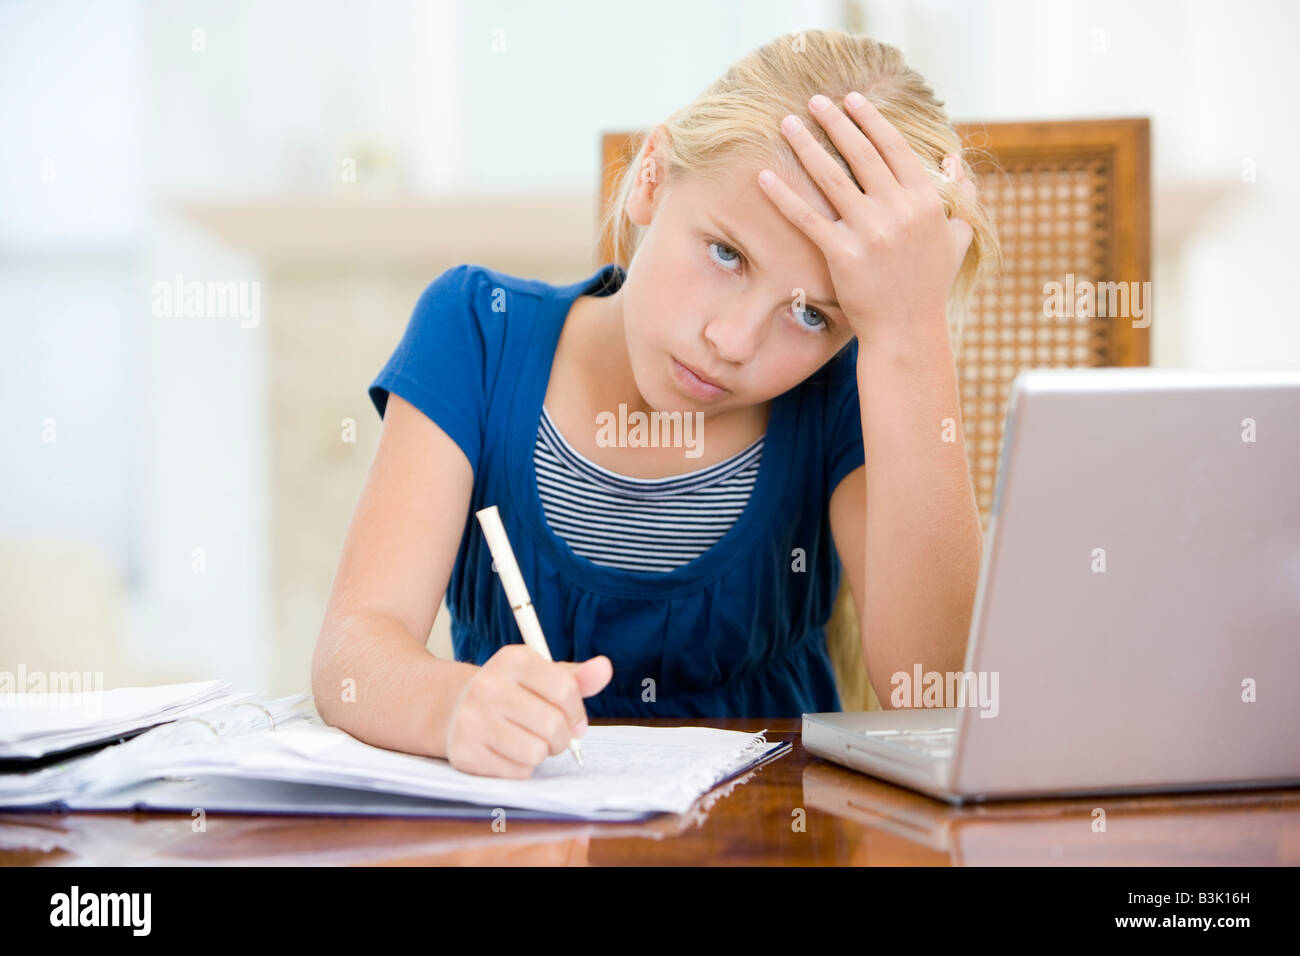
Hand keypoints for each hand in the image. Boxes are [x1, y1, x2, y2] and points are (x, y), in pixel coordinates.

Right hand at [445, 644, 611, 777]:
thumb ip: (577, 677)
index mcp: (512, 659)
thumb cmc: (512, 692)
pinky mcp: (465, 752)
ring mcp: (472, 719)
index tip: (575, 720)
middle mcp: (487, 685)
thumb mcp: (542, 676)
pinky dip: (523, 767)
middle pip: (553, 724)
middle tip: (554, 735)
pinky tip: (510, 751)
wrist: (455, 707)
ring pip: (536, 751)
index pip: (565, 688)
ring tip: (531, 741)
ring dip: (542, 752)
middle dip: (563, 737)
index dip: (577, 711)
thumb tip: (605, 668)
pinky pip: (517, 771)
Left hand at [757, 92, 976, 344]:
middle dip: (836, 122)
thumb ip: (960, 194)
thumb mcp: (956, 236)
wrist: (908, 329)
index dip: (871, 120)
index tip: (852, 99)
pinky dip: (784, 195)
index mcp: (925, 200)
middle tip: (814, 100)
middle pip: (861, 154)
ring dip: (807, 146)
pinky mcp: (843, 254)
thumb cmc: (930, 284)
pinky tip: (764, 176)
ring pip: (832, 178)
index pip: (894, 147)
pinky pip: (807, 217)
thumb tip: (953, 158)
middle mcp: (898, 210)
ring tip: (787, 123)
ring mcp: (870, 232)